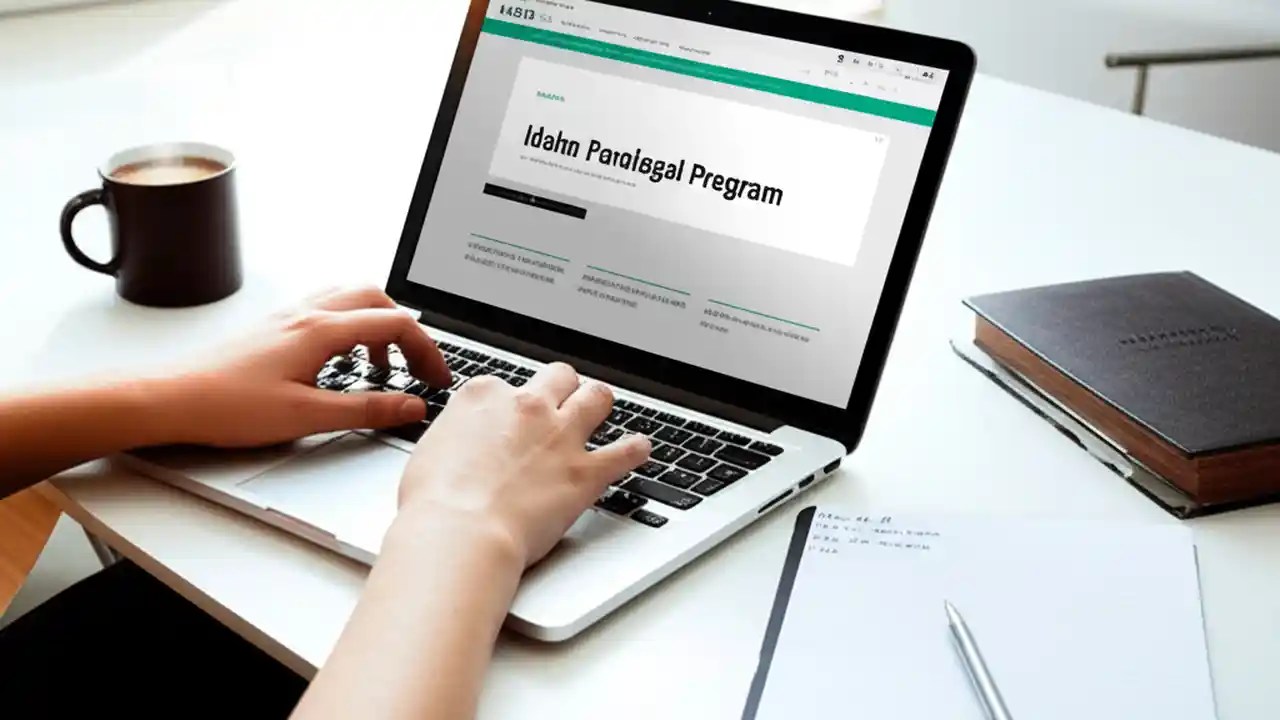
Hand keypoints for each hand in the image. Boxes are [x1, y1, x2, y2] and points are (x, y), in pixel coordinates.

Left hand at [164, 286, 452, 447]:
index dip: (426, 350)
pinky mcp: (273, 328)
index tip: (436, 379)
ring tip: (383, 366)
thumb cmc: (226, 406)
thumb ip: (366, 410)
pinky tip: (341, 362)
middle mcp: (306, 314)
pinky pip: (326, 311)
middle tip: (417, 367)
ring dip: (377, 324)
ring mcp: (288, 317)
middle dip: (406, 330)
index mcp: (321, 330)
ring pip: (350, 299)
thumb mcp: (307, 416)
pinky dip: (350, 328)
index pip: (395, 323)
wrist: (169, 398)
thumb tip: (410, 407)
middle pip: (377, 298)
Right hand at [397, 362, 651, 567]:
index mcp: (485, 397)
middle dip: (563, 387)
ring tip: (601, 410)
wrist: (460, 533)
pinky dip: (635, 450)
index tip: (510, 418)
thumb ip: (456, 436)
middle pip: (559, 377)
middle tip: (562, 401)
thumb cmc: (434, 503)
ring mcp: (561, 436)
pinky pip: (625, 452)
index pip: (506, 384)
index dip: (510, 402)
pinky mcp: (585, 471)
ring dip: (599, 404)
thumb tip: (460, 444)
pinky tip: (639, 449)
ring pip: (596, 397)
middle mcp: (527, 407)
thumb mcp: (429, 451)